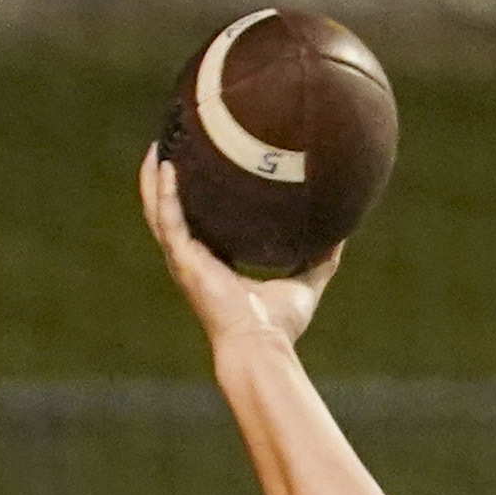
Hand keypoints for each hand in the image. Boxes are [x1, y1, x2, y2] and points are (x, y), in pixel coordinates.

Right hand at [139, 144, 341, 352]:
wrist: (261, 346)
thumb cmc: (278, 325)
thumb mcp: (304, 283)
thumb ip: (321, 259)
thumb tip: (341, 233)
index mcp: (215, 264)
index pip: (199, 223)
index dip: (195, 199)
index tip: (200, 169)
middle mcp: (194, 260)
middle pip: (170, 213)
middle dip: (164, 183)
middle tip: (168, 148)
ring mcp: (184, 260)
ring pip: (158, 212)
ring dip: (153, 181)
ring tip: (157, 148)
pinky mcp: (184, 261)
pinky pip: (168, 219)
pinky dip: (164, 193)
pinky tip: (166, 168)